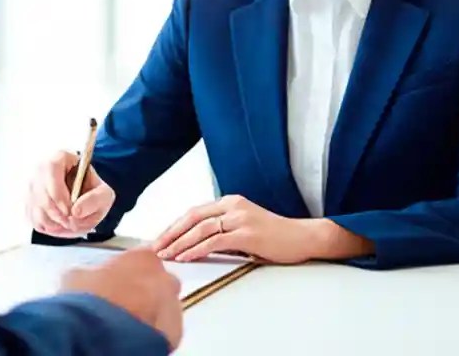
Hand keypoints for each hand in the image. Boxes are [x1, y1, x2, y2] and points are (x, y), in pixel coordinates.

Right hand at [26, 150, 115, 237]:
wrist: (85, 195)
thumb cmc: (92, 190)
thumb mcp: (104, 193)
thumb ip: (95, 200)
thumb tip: (75, 211)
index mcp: (59, 157)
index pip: (51, 171)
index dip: (59, 195)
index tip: (71, 211)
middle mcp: (40, 169)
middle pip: (41, 195)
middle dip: (59, 215)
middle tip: (73, 223)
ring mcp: (31, 187)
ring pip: (37, 210)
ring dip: (55, 224)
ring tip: (71, 225)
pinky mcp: (29, 203)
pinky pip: (35, 220)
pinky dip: (49, 228)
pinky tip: (62, 225)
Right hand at [60, 248, 182, 350]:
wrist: (101, 334)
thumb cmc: (90, 300)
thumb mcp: (77, 277)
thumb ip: (91, 273)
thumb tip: (86, 279)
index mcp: (142, 257)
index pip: (140, 259)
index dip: (126, 272)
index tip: (115, 282)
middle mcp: (164, 278)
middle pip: (157, 282)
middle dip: (143, 291)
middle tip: (122, 304)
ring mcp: (173, 305)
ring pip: (164, 307)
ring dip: (149, 312)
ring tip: (126, 324)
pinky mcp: (176, 333)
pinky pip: (165, 331)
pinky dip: (153, 333)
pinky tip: (134, 337)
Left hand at [152, 195, 321, 263]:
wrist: (303, 237)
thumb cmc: (275, 236)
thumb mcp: (244, 227)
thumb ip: (222, 231)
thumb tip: (195, 244)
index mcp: (230, 202)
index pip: (194, 212)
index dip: (174, 226)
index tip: (160, 238)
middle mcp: (233, 206)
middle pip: (192, 217)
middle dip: (170, 233)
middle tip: (155, 247)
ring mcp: (240, 218)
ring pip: (201, 229)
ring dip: (180, 243)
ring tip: (167, 255)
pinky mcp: (247, 234)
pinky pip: (215, 241)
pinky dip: (197, 249)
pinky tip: (186, 257)